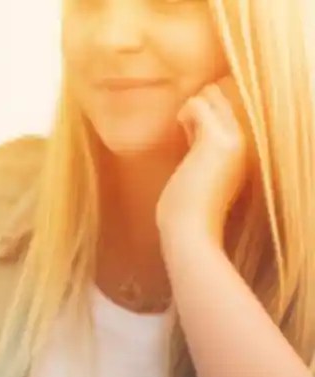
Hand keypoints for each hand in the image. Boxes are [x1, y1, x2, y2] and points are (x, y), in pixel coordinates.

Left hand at [156, 77, 250, 247]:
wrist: (190, 231)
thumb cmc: (188, 209)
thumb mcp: (198, 170)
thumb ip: (199, 146)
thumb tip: (189, 122)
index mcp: (242, 153)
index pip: (229, 115)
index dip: (208, 112)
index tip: (190, 126)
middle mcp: (243, 143)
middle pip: (225, 100)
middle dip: (202, 103)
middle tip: (185, 123)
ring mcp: (231, 140)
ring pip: (213, 97)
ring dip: (193, 105)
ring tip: (182, 123)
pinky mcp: (214, 140)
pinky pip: (199, 104)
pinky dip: (187, 109)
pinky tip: (181, 122)